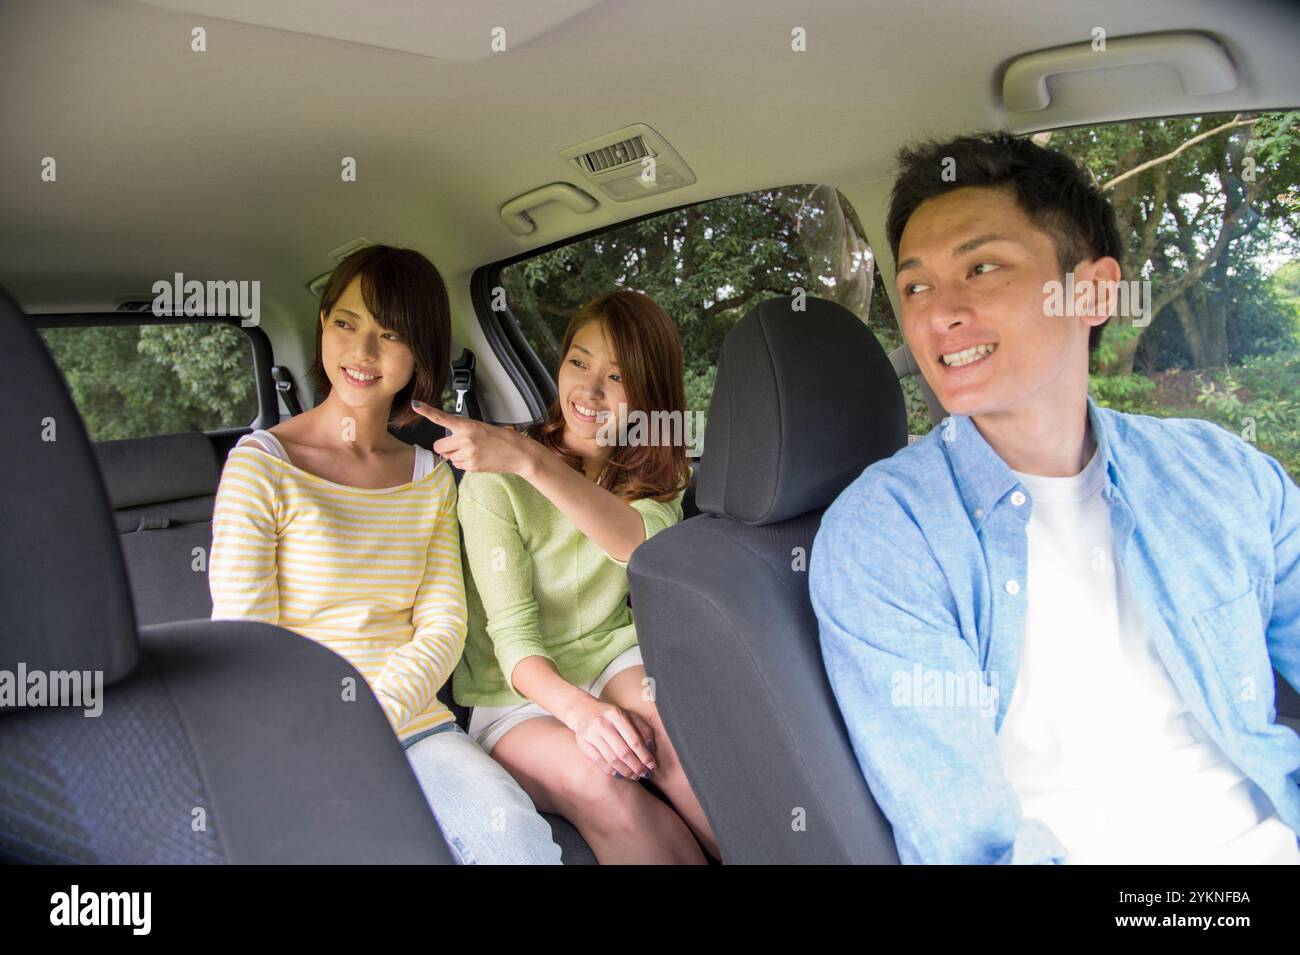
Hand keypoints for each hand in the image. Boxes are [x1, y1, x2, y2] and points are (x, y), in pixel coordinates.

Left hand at [410, 401, 535, 474]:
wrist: (519, 454)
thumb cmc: (504, 439)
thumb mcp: (482, 428)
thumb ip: (463, 432)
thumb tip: (447, 446)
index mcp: (468, 426)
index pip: (443, 418)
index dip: (427, 411)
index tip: (416, 405)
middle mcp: (465, 440)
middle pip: (439, 446)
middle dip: (445, 447)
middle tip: (457, 445)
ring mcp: (468, 455)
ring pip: (449, 457)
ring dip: (456, 455)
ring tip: (474, 451)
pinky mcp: (471, 467)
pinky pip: (458, 466)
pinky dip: (464, 463)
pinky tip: (477, 458)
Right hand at [566, 696, 656, 779]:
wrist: (584, 711)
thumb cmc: (611, 715)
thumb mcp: (629, 716)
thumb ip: (643, 730)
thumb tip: (651, 749)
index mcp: (616, 715)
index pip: (634, 740)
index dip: (645, 756)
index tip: (652, 765)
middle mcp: (602, 724)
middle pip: (623, 752)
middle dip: (636, 766)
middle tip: (645, 774)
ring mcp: (591, 734)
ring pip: (611, 759)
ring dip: (626, 771)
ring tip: (635, 776)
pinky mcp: (583, 744)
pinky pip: (599, 762)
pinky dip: (612, 771)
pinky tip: (620, 774)